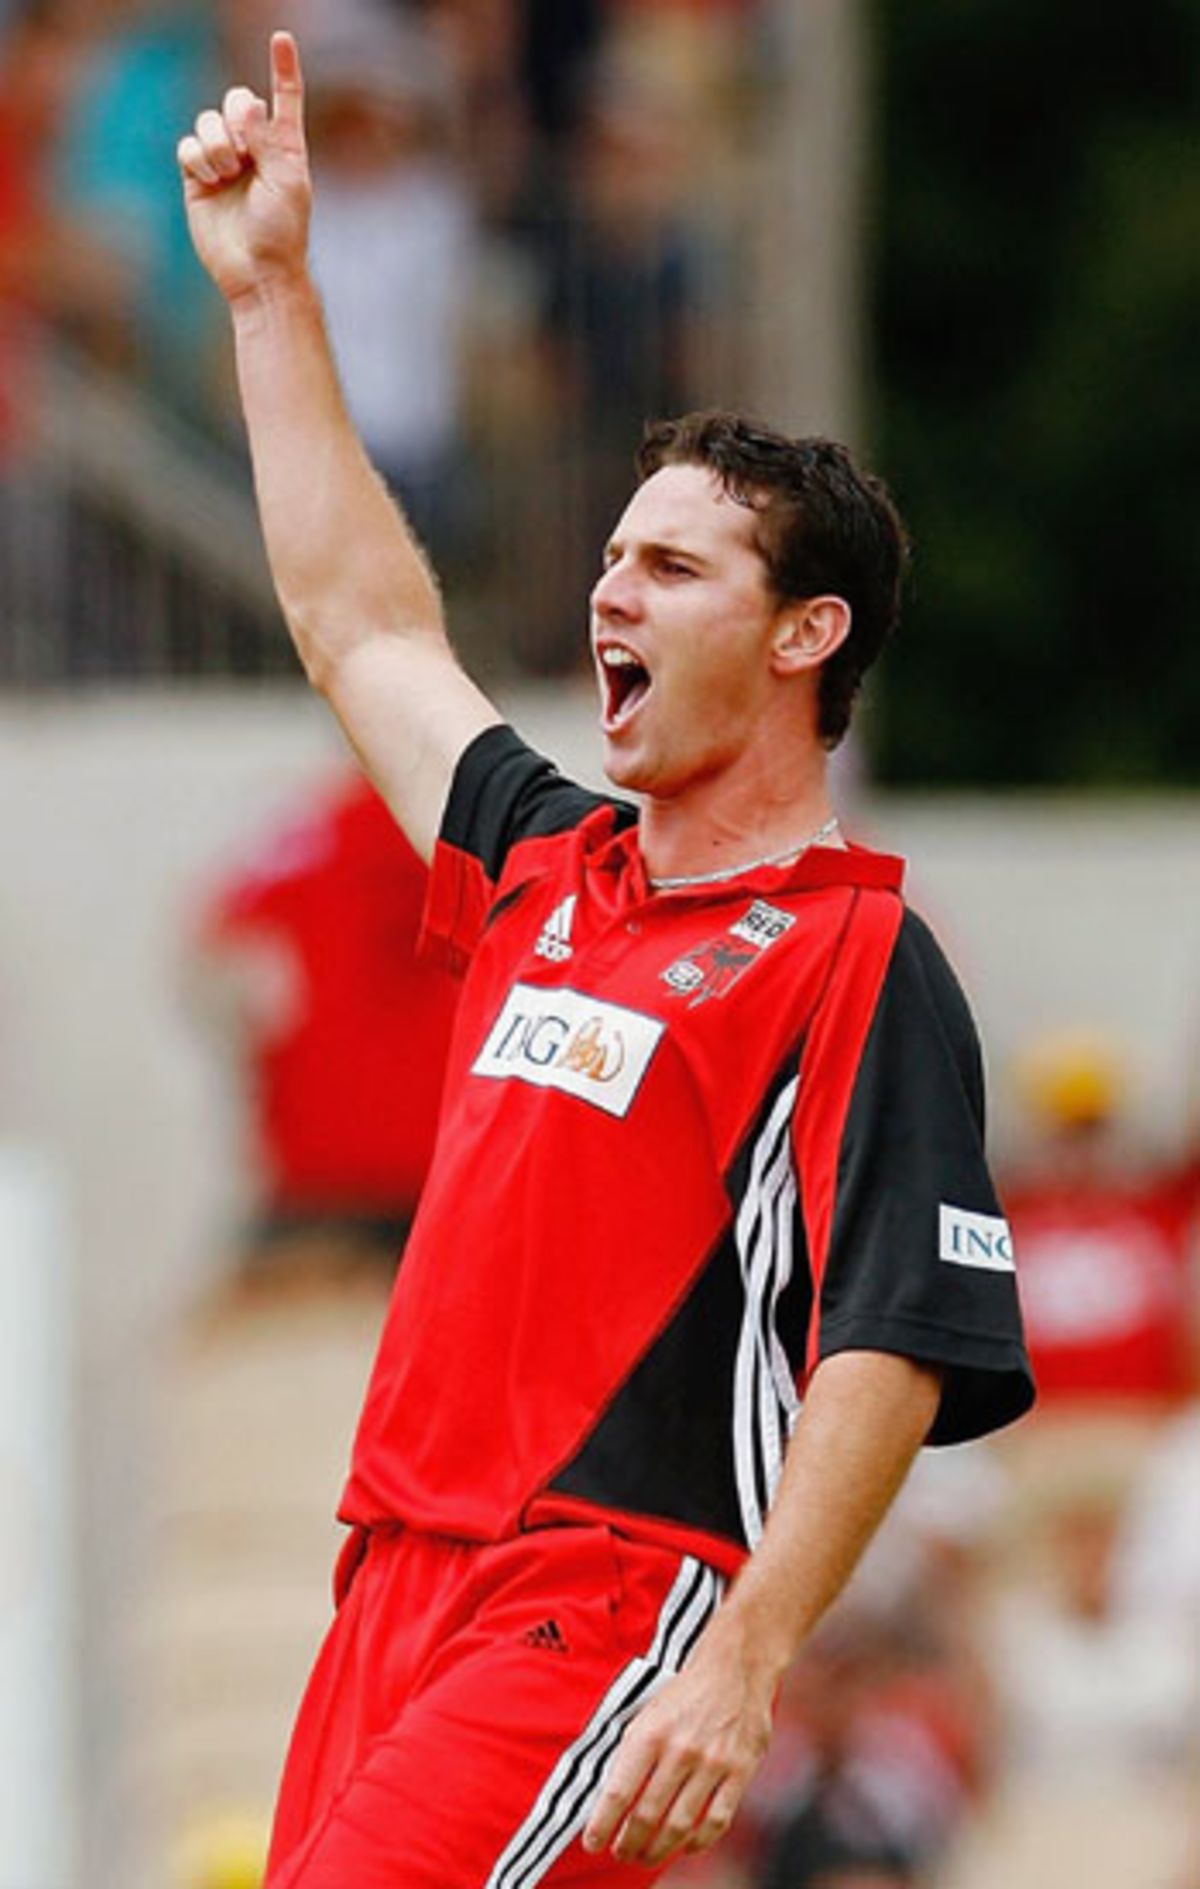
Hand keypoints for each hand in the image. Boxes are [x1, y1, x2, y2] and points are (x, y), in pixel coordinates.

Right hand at [177, 31, 310, 304]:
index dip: (283, 69)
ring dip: (216, 142)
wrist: (256, 272)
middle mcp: (254, 149)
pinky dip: (197, 158)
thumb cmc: (281, 233)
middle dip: (235, 116)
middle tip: (245, 152)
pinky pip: (187, 146)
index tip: (281, 37)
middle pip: (235, 100)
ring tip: (227, 173)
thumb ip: (268, 139)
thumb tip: (245, 102)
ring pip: (207, 121)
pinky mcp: (198, 178)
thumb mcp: (286, 181)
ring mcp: (225, 162)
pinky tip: (209, 180)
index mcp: (285, 147)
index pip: (285, 99)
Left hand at [581, 1627, 774, 1867]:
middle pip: (647, 1815)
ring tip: (646, 1857)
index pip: (618, 1792)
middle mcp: (680, 1749)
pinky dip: (698, 1842)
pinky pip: (716, 1821)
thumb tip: (608, 1797)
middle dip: (629, 1844)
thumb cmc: (685, 1692)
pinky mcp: (740, 1771)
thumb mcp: (647, 1712)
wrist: (735, 1665)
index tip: (592, 1843)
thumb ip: (631, 1753)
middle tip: (622, 1854)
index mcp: (649, 1732)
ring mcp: (712, 1763)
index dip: (602, 1824)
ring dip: (658, 1850)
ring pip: (679, 1825)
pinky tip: (685, 1846)